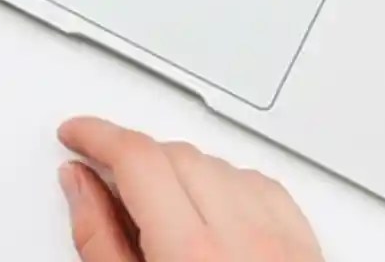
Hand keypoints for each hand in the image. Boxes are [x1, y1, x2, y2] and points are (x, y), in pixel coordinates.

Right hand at [57, 117, 322, 261]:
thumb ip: (98, 239)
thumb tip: (78, 183)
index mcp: (189, 254)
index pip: (136, 158)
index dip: (97, 135)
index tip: (77, 135)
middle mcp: (243, 241)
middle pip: (176, 155)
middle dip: (135, 160)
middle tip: (106, 183)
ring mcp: (283, 244)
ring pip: (220, 165)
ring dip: (182, 173)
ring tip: (158, 210)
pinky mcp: (307, 249)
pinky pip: (264, 188)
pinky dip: (231, 187)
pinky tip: (210, 210)